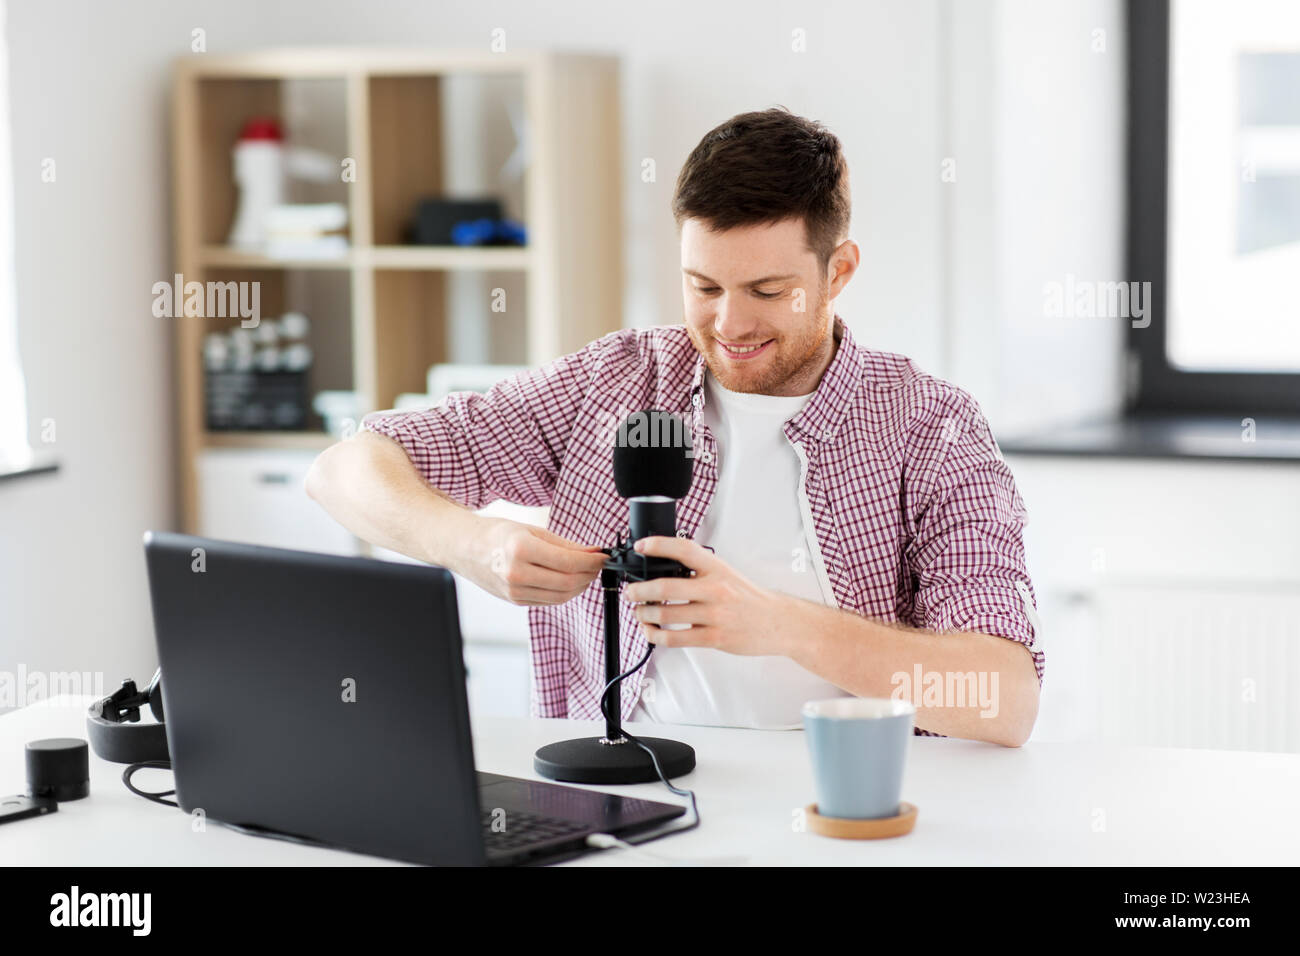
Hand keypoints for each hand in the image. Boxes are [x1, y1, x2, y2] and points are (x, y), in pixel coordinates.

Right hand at [463, 517, 606, 605]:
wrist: (465, 548)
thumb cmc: (497, 534)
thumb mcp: (532, 530)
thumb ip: (565, 545)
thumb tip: (593, 553)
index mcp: (520, 550)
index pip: (569, 563)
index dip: (592, 561)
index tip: (603, 556)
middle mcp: (516, 574)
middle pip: (568, 583)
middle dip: (589, 574)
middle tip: (597, 564)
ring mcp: (515, 591)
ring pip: (561, 596)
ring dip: (580, 585)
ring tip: (586, 571)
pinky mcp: (516, 601)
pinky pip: (549, 600)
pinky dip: (565, 592)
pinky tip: (570, 580)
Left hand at [622, 536, 797, 655]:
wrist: (777, 622)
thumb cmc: (748, 598)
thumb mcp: (726, 573)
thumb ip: (699, 570)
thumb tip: (664, 567)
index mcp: (717, 568)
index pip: (683, 549)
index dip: (658, 545)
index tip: (641, 547)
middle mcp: (715, 589)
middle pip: (665, 586)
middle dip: (639, 590)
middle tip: (632, 592)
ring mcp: (714, 615)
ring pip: (665, 614)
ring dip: (644, 614)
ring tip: (639, 612)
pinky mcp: (713, 638)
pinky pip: (674, 638)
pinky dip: (655, 635)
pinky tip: (651, 631)